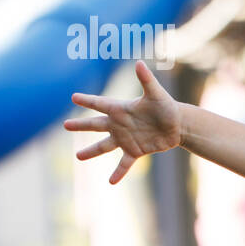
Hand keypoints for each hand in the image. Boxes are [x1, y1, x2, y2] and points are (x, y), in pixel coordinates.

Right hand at [65, 60, 182, 183]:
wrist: (179, 125)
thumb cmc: (167, 106)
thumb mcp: (156, 94)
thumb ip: (146, 80)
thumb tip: (139, 63)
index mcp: (121, 109)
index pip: (100, 104)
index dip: (87, 100)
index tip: (73, 97)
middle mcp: (120, 124)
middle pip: (95, 125)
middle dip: (81, 125)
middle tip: (65, 125)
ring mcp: (126, 139)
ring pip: (104, 146)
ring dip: (91, 152)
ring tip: (78, 156)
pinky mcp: (135, 151)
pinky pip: (124, 163)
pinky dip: (118, 172)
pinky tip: (111, 182)